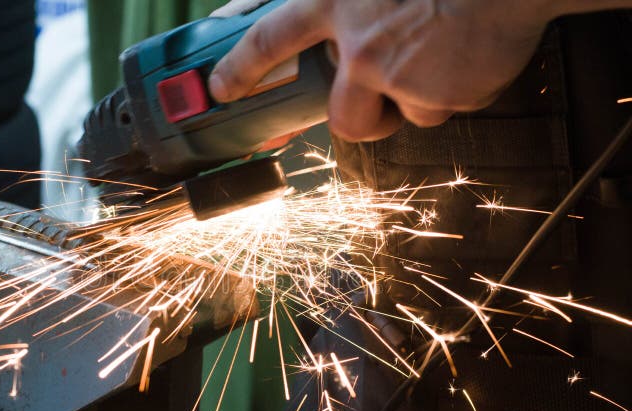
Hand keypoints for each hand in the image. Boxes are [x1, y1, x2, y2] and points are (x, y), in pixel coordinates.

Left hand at [209, 0, 569, 140]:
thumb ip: (344, 2)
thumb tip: (312, 19)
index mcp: (338, 1)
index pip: (270, 40)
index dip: (242, 68)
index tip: (222, 90)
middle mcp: (359, 43)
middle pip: (340, 117)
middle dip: (360, 120)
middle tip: (379, 104)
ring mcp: (396, 75)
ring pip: (397, 117)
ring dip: (416, 102)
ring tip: (441, 61)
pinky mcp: (435, 97)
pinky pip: (440, 112)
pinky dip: (455, 93)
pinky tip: (467, 60)